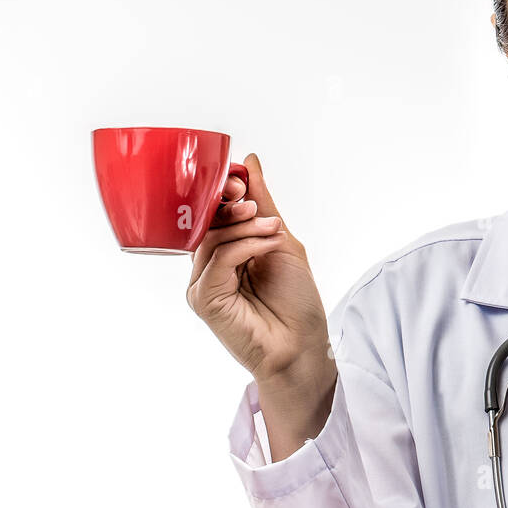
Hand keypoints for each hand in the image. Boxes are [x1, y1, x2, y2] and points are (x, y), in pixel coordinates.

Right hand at [186, 152, 333, 386]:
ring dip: (244, 225)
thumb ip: (264, 204)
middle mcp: (210, 267)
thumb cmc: (296, 300)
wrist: (303, 344)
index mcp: (225, 253)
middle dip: (227, 203)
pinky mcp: (204, 299)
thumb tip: (250, 163)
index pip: (212, 214)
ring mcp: (204, 284)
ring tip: (273, 227)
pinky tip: (269, 243)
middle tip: (248, 196)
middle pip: (206, 223)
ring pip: (212, 239)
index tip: (239, 176)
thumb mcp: (282, 241)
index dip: (221, 192)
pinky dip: (245, 246)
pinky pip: (218, 260)